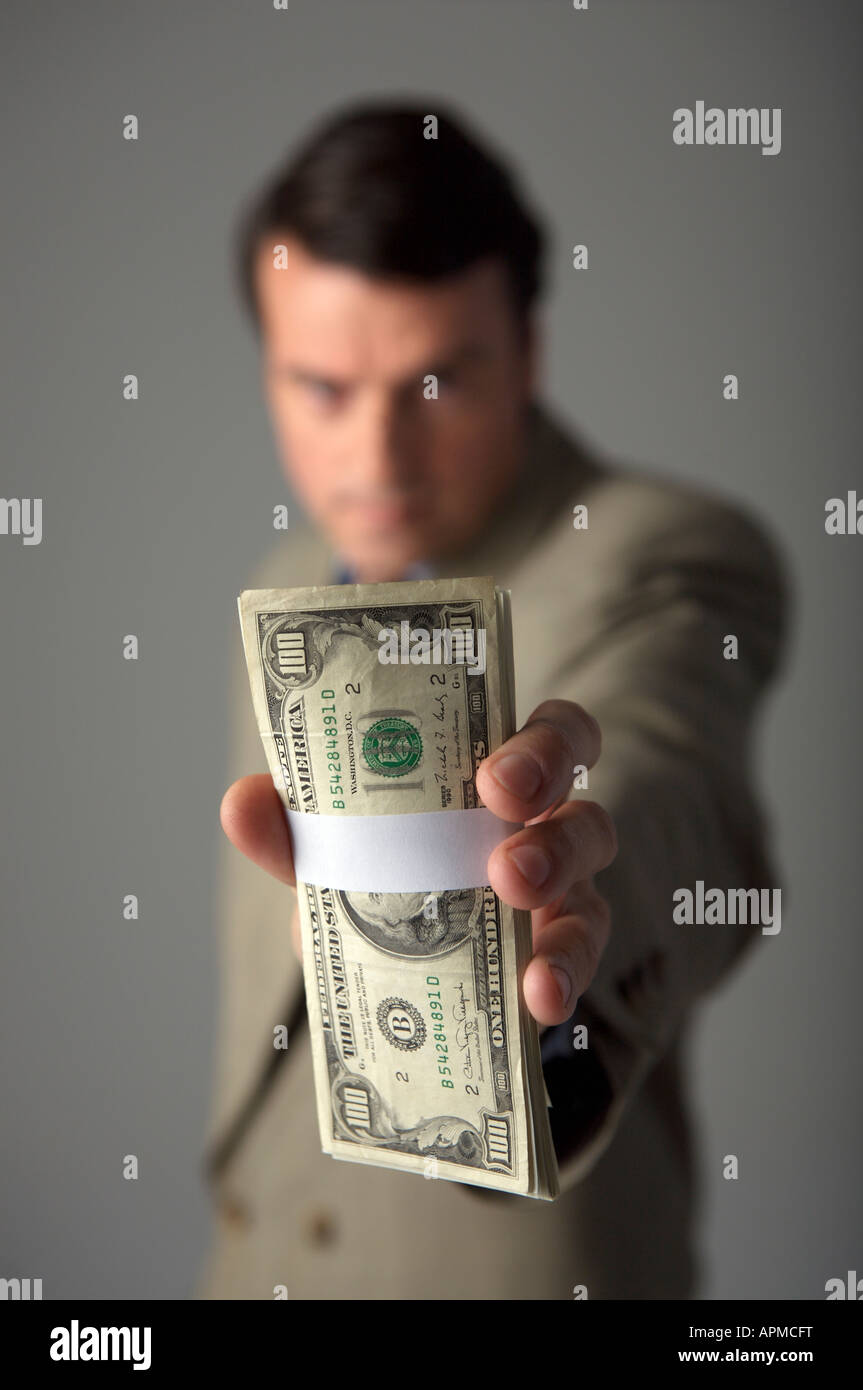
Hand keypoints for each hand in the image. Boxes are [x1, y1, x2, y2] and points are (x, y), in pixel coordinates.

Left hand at [219, 699, 615, 1032]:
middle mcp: (546, 830)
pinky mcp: (562, 959)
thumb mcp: (341, 855)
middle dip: (548, 824)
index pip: (556, 737)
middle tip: (503, 849)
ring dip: (555, 890)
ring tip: (516, 902)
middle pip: (583, 806)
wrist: (405, 982)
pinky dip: (558, 977)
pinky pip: (576, 962)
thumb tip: (242, 803)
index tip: (494, 778)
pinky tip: (539, 998)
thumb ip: (297, 830)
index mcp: (502, 781)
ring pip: (591, 887)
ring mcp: (565, 897)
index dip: (544, 747)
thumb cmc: (387, 882)